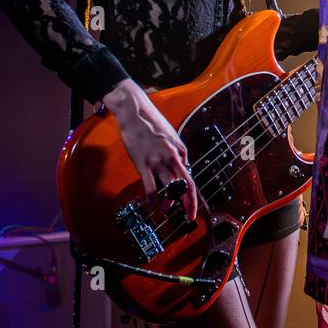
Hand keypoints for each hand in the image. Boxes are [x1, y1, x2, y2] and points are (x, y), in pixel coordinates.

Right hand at [103, 79, 198, 216]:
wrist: (134, 111)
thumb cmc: (152, 123)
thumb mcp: (171, 136)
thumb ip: (177, 153)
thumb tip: (181, 169)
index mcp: (180, 151)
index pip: (189, 179)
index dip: (192, 197)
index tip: (192, 208)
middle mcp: (172, 156)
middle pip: (184, 185)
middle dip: (187, 203)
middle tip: (187, 216)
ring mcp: (157, 160)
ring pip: (168, 187)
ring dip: (168, 203)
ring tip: (166, 211)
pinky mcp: (142, 162)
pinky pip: (150, 185)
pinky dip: (153, 198)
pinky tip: (154, 204)